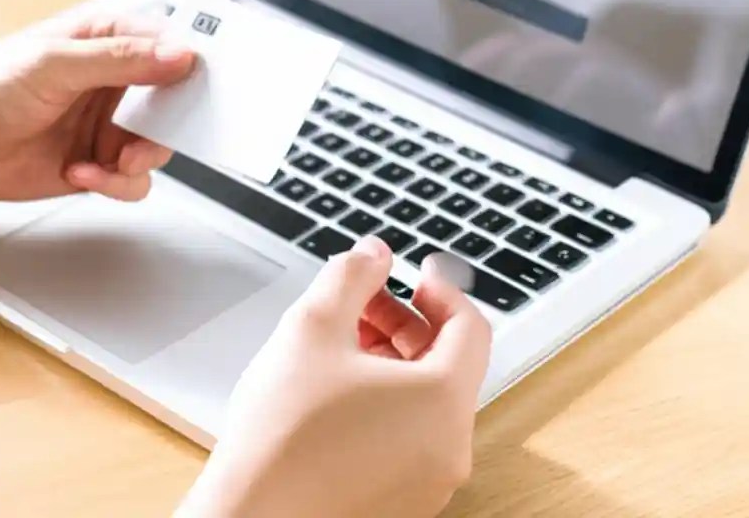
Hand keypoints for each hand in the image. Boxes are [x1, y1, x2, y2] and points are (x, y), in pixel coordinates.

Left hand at [0, 17, 195, 200]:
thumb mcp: (55, 64)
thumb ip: (121, 59)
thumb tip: (178, 55)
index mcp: (107, 41)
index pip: (169, 45)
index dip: (189, 65)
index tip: (194, 86)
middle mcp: (114, 82)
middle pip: (174, 101)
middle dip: (170, 125)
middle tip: (151, 136)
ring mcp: (109, 125)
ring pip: (159, 146)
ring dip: (141, 159)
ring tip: (112, 162)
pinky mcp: (99, 163)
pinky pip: (134, 181)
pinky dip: (115, 184)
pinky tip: (82, 172)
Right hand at [177, 237, 492, 517]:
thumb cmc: (278, 438)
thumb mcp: (311, 327)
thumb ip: (351, 276)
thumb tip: (374, 255)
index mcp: (443, 401)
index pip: (470, 326)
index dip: (442, 289)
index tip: (415, 274)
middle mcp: (450, 447)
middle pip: (448, 365)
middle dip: (406, 324)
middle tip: (363, 306)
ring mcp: (429, 483)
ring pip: (427, 404)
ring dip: (393, 365)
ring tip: (340, 349)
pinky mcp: (402, 503)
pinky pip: (410, 440)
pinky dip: (387, 407)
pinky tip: (337, 396)